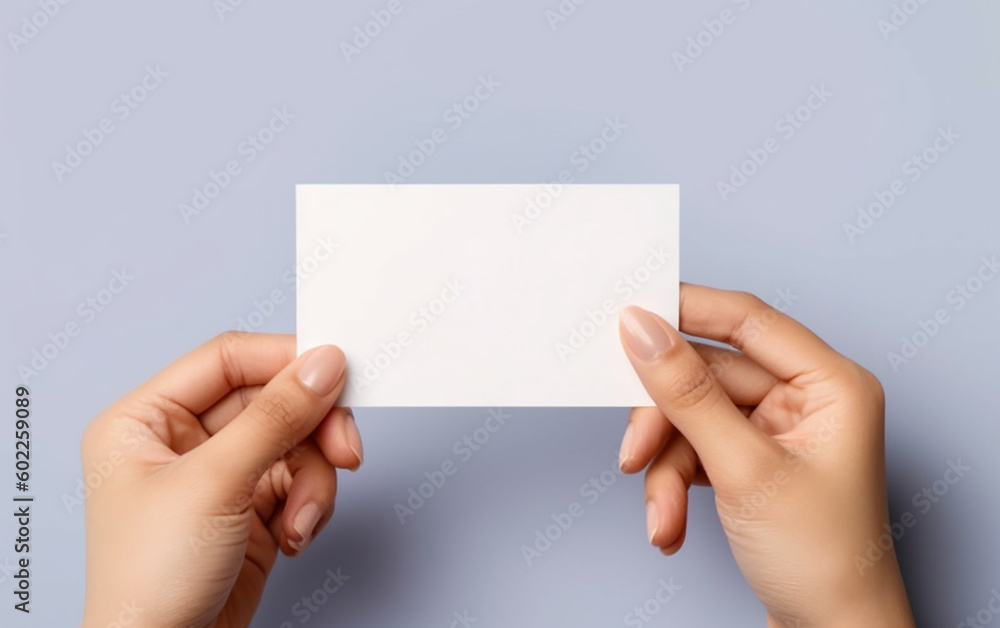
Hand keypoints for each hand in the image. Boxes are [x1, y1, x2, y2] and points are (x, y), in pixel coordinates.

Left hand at [80, 333, 362, 627]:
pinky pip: (302, 480)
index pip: (227, 361)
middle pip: (273, 401)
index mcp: (146, 418)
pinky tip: (295, 535)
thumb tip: (322, 365)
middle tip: (345, 448)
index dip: (284, 360)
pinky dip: (311, 505)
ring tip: (303, 518)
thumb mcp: (214, 484)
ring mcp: (221, 473)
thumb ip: (275, 418)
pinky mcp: (251, 505)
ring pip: (296, 442)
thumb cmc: (148, 582)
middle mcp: (183, 440)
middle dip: (313, 430)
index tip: (336, 370)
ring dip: (314, 480)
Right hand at [617, 285, 913, 626]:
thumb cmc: (825, 562)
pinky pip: (694, 450)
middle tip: (634, 451)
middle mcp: (805, 400)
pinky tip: (670, 523)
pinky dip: (674, 485)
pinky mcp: (752, 462)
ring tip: (659, 515)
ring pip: (692, 419)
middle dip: (665, 425)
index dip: (685, 312)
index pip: (747, 321)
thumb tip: (643, 331)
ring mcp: (776, 433)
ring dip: (665, 469)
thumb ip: (687, 394)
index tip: (630, 317)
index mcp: (830, 384)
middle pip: (707, 378)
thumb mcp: (745, 470)